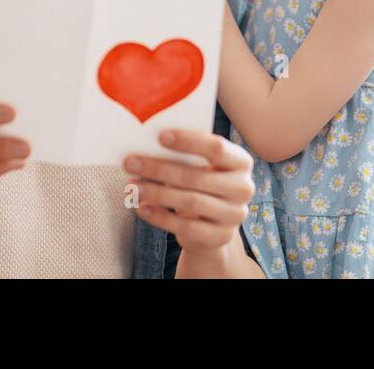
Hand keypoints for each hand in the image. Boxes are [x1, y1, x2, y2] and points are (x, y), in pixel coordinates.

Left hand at [124, 129, 253, 257]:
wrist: (214, 224)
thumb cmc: (202, 183)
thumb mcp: (202, 166)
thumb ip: (186, 154)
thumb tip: (148, 142)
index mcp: (241, 161)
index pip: (217, 147)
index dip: (188, 141)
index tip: (160, 136)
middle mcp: (243, 188)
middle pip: (197, 176)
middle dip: (159, 168)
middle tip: (130, 162)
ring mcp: (234, 214)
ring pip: (190, 201)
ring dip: (156, 193)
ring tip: (132, 186)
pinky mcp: (220, 236)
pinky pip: (186, 227)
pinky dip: (161, 217)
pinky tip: (141, 208)